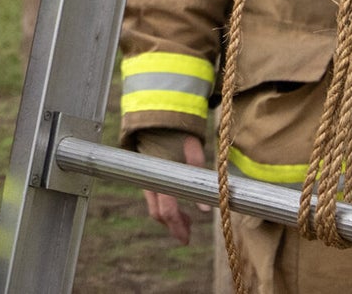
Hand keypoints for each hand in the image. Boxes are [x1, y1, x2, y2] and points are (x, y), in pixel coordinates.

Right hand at [132, 129, 210, 243]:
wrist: (157, 112)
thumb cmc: (178, 128)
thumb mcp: (192, 146)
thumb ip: (197, 172)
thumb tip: (204, 208)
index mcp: (161, 174)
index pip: (166, 210)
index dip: (177, 226)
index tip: (186, 239)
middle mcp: (150, 179)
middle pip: (157, 212)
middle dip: (173, 225)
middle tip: (188, 234)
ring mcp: (147, 177)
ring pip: (154, 206)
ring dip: (170, 216)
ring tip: (186, 221)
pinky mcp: (148, 174)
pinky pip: (153, 196)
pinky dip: (165, 204)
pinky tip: (177, 204)